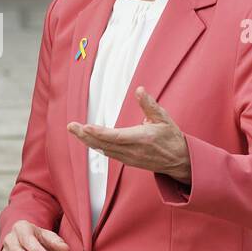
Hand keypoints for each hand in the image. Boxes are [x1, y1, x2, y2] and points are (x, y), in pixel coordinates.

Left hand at [67, 87, 190, 182]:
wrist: (180, 160)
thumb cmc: (171, 137)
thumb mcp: (164, 118)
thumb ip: (149, 105)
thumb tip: (140, 90)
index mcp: (142, 138)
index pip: (116, 136)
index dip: (99, 133)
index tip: (85, 127)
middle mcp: (133, 151)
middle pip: (104, 144)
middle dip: (85, 136)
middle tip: (71, 126)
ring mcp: (130, 158)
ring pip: (103, 150)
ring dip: (87, 141)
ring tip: (75, 130)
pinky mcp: (128, 161)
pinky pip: (108, 153)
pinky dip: (96, 146)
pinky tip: (87, 139)